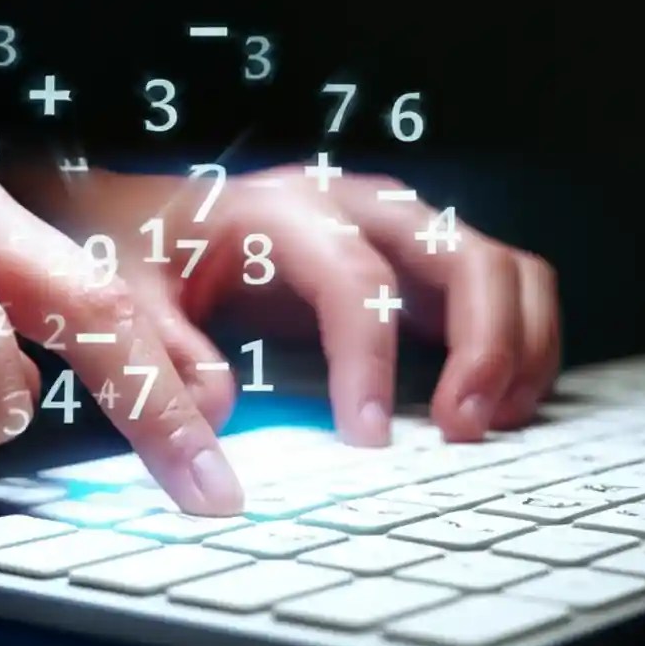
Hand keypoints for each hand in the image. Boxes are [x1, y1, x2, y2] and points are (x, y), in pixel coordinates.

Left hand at [62, 166, 559, 445]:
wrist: (151, 212)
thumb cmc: (145, 249)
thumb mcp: (127, 298)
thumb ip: (162, 359)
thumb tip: (217, 417)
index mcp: (283, 212)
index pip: (354, 280)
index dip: (370, 363)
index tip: (369, 438)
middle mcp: (355, 207)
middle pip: (464, 258)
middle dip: (485, 347)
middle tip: (465, 429)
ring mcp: (393, 226)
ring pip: (500, 267)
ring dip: (516, 346)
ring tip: (493, 422)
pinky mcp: (410, 257)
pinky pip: (495, 285)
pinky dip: (515, 340)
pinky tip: (491, 401)